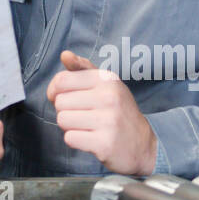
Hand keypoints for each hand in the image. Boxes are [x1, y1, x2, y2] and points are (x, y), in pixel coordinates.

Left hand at [46, 50, 156, 174]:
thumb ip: (83, 68)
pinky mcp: (105, 143)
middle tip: (84, 116)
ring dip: (70, 126)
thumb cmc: (118, 111)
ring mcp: (108, 121)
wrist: (144, 145)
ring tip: (88, 127)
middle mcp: (109, 97)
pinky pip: (70, 138)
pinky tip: (91, 139)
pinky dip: (76, 141)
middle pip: (60, 102)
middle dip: (65, 111)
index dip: (54, 91)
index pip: (62, 80)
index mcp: (106, 79)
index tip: (62, 98)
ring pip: (62, 120)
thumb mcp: (106, 84)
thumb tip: (65, 54)